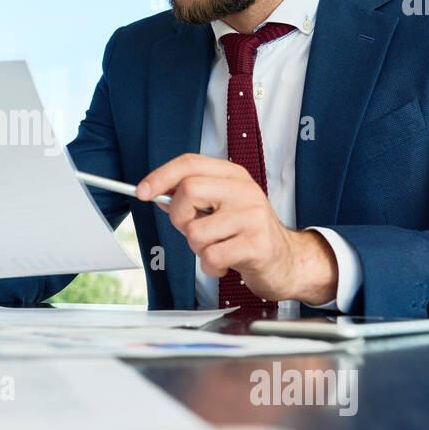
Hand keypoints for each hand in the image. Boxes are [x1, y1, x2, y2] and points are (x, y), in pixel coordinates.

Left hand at [136, 153, 337, 304]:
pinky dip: (211, 266)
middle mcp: (244, 191)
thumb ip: (192, 199)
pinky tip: (227, 263)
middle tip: (193, 230)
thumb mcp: (222, 208)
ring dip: (198, 249)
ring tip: (218, 249)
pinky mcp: (256, 244)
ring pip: (195, 231)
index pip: (190, 163)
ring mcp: (252, 216)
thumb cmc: (248, 234)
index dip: (161, 176)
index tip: (142, 192)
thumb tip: (156, 192)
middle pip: (188, 191)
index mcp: (233, 176)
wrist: (287, 262)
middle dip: (180, 218)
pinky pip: (210, 256)